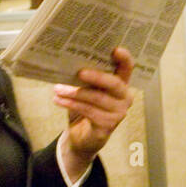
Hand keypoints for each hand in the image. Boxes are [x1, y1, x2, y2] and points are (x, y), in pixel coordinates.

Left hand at [53, 47, 133, 172]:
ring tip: (58, 89)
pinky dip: (71, 104)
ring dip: (75, 92)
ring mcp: (119, 113)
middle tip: (79, 72)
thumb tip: (70, 61)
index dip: (124, 58)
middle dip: (96, 76)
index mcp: (121, 84)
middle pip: (114, 84)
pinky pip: (89, 111)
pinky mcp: (108, 125)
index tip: (115, 49)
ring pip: (97, 98)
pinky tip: (59, 100)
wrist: (82, 136)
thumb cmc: (85, 107)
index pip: (127, 68)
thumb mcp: (87, 89)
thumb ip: (86, 77)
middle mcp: (125, 97)